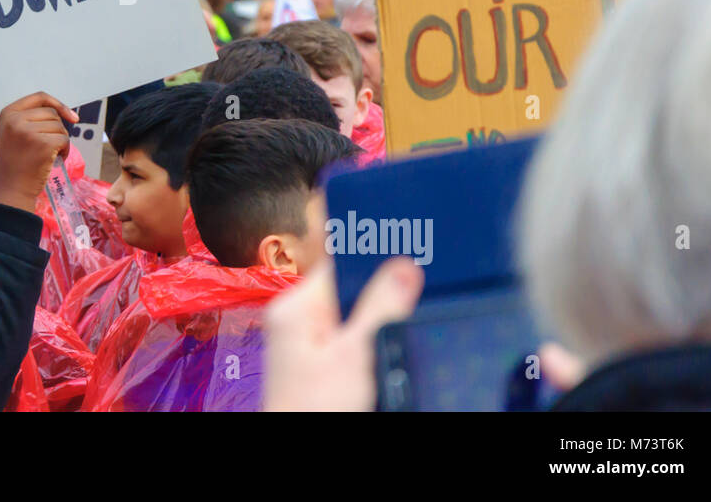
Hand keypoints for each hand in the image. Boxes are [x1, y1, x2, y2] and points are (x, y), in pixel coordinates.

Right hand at [0, 92, 76, 212]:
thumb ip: (30, 117)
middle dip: (57, 129)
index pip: (39, 97)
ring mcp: (28, 131)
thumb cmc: (17, 162)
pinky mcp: (42, 144)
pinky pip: (64, 139)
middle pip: (52, 113)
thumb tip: (64, 110)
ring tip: (49, 154)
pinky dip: (65, 150)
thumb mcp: (14, 133)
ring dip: (61, 141)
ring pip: (60, 127)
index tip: (71, 117)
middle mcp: (15, 120)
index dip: (58, 104)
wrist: (12, 189)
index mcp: (7, 113)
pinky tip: (55, 159)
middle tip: (48, 146)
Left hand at [263, 257, 422, 411]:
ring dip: (376, 321)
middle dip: (380, 294)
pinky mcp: (315, 364)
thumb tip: (403, 265)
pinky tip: (382, 350)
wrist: (299, 455)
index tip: (409, 254)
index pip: (339, 263)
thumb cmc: (317, 409)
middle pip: (347, 290)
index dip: (375, 259)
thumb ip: (380, 307)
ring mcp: (303, 342)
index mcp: (295, 306)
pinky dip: (368, 342)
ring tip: (400, 324)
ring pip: (351, 316)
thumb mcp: (356, 355)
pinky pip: (347, 339)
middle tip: (415, 294)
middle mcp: (294, 319)